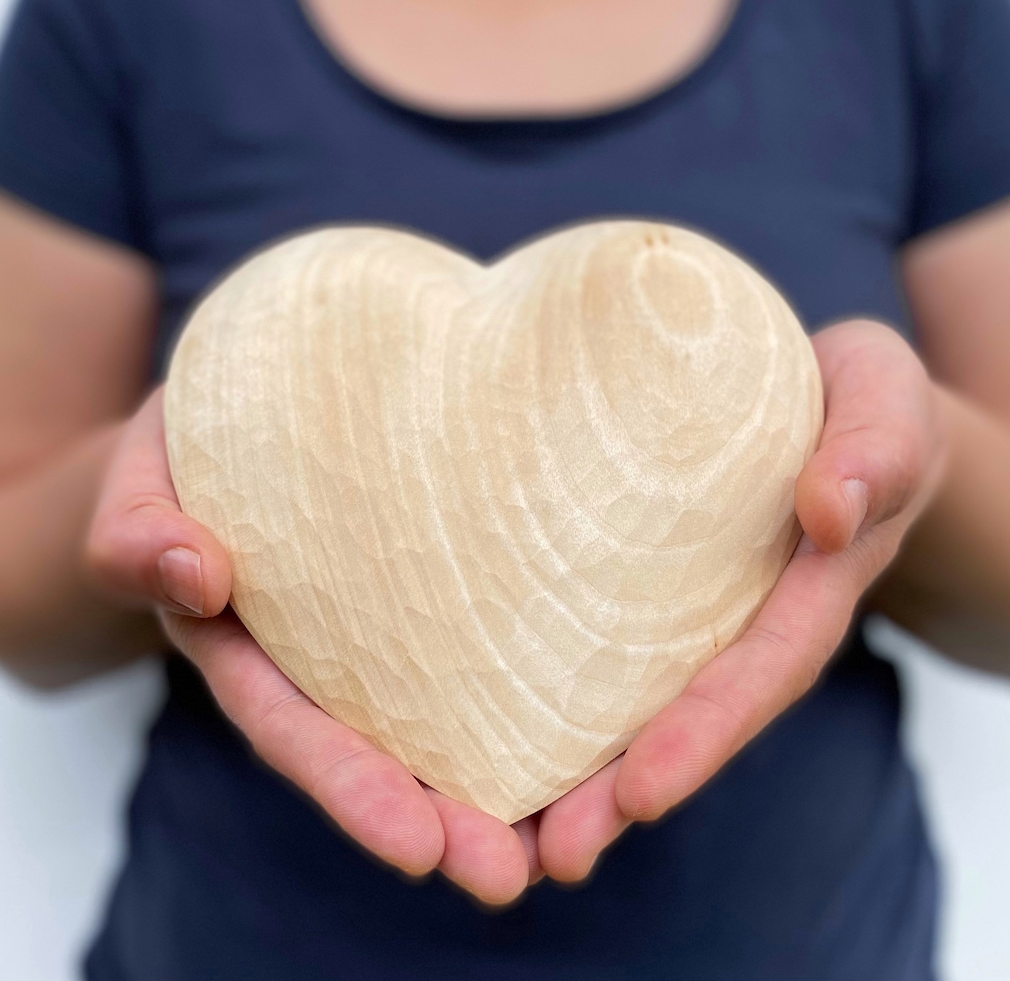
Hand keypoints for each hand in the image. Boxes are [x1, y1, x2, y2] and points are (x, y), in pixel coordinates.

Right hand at [85, 388, 541, 904]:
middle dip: (444, 813)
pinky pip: (489, 630)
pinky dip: (535, 678)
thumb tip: (195, 576)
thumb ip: (137, 533)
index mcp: (253, 646)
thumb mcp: (143, 480)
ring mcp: (388, 622)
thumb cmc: (190, 446)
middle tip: (509, 873)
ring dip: (508, 771)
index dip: (353, 786)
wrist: (253, 408)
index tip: (418, 846)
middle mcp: (329, 652)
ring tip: (575, 833)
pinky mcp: (442, 578)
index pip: (299, 728)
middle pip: (387, 743)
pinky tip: (600, 716)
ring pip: (452, 703)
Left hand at [533, 319, 948, 882]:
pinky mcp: (651, 592)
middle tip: (554, 856)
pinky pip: (603, 650)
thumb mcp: (886, 406)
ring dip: (580, 777)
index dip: (703, 734)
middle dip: (624, 794)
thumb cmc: (864, 405)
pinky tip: (489, 736)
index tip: (640, 792)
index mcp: (809, 593)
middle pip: (689, 721)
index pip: (757, 674)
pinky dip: (551, 701)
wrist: (834, 403)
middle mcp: (750, 626)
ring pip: (637, 705)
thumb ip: (877, 454)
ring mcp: (699, 618)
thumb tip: (830, 511)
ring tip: (509, 839)